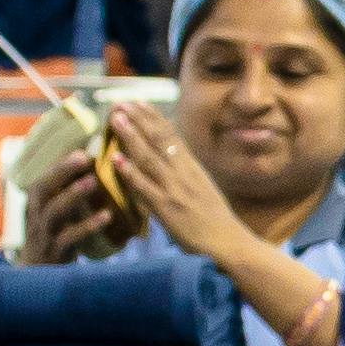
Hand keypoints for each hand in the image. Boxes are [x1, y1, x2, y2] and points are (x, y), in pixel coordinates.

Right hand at [20, 144, 133, 265]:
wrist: (38, 275)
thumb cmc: (54, 234)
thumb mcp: (55, 210)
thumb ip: (66, 189)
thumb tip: (94, 160)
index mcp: (36, 200)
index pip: (44, 175)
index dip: (60, 161)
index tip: (81, 146)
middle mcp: (36, 212)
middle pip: (44, 188)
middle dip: (63, 171)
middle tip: (85, 156)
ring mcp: (44, 232)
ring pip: (55, 210)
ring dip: (74, 194)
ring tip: (94, 181)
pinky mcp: (56, 251)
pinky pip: (71, 237)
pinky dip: (88, 226)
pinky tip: (107, 216)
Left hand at [94, 100, 247, 265]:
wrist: (229, 244)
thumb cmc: (216, 221)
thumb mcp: (203, 188)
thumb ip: (186, 173)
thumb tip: (172, 159)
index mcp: (193, 168)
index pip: (171, 136)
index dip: (153, 118)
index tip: (139, 102)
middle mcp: (184, 173)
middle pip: (159, 140)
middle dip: (139, 119)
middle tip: (121, 102)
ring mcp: (175, 190)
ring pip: (149, 157)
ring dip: (131, 136)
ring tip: (116, 119)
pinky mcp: (167, 209)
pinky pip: (144, 187)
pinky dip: (130, 172)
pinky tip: (115, 159)